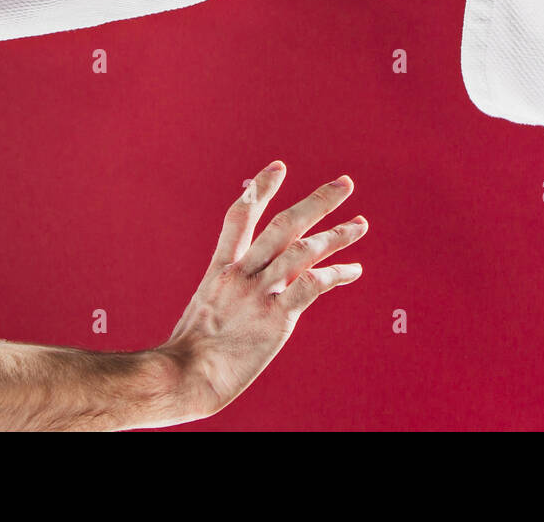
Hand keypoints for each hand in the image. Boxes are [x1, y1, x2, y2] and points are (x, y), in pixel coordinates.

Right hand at [161, 163, 365, 419]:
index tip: (279, 166)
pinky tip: (353, 271)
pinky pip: (311, 286)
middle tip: (345, 183)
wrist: (182, 377)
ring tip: (360, 224)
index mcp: (221, 268)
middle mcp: (241, 273)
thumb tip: (240, 292)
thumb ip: (226, 293)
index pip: (240, 216)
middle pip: (283, 224)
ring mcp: (259, 293)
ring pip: (304, 250)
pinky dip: (335, 274)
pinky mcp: (275, 318)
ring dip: (336, 235)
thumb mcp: (204, 308)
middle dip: (317, 201)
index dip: (260, 189)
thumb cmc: (188, 355)